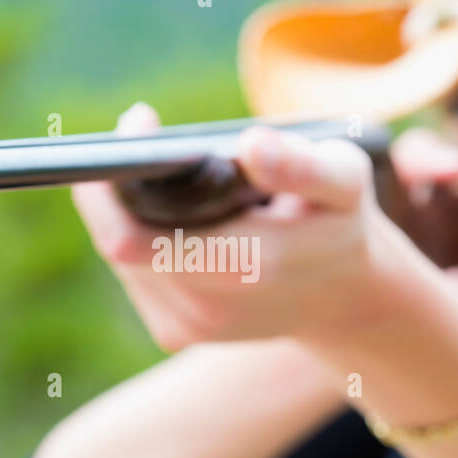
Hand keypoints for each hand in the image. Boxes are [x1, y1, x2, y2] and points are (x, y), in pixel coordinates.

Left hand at [72, 104, 457, 350]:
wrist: (344, 298)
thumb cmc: (339, 222)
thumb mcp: (343, 183)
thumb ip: (303, 166)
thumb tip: (252, 147)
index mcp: (243, 266)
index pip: (131, 237)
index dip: (113, 182)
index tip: (139, 123)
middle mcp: (208, 308)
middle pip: (118, 241)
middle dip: (115, 185)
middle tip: (144, 133)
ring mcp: (189, 328)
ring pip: (120, 256)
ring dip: (128, 209)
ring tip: (164, 170)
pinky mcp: (176, 334)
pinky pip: (132, 274)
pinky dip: (139, 237)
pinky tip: (171, 215)